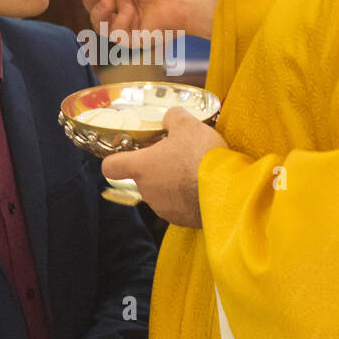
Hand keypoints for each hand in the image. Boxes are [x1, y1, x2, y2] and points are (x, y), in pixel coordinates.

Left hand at [102, 107, 226, 227]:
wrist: (227, 189)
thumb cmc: (200, 155)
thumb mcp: (187, 124)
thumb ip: (173, 117)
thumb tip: (170, 117)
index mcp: (141, 167)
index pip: (111, 166)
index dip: (116, 159)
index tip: (125, 155)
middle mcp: (147, 190)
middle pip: (142, 178)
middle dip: (157, 168)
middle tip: (176, 157)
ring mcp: (163, 208)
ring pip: (162, 193)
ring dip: (173, 184)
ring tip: (195, 172)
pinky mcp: (182, 220)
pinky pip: (180, 206)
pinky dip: (188, 198)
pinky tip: (204, 187)